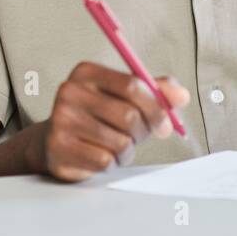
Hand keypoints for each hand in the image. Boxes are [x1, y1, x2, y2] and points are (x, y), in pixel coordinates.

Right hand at [34, 61, 188, 181]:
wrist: (55, 143)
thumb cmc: (96, 118)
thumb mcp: (124, 98)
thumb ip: (155, 92)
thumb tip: (181, 95)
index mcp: (86, 72)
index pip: (132, 85)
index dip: (156, 106)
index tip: (165, 123)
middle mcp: (69, 91)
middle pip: (128, 115)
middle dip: (142, 132)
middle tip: (139, 137)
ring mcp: (61, 120)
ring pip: (119, 141)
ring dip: (127, 150)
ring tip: (116, 146)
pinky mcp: (58, 148)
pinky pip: (104, 160)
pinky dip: (111, 163)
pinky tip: (101, 156)